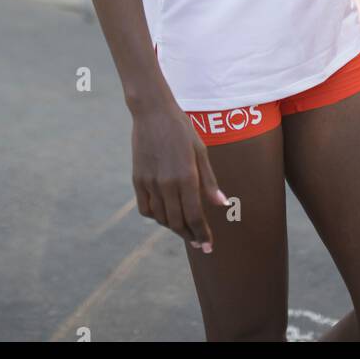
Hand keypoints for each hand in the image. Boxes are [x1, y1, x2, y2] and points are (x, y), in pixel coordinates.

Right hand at [131, 104, 229, 251]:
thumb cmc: (182, 129)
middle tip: (200, 242)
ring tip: (185, 229)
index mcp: (186, 176)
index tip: (209, 246)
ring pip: (161, 218)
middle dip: (190, 236)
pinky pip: (146, 208)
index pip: (195, 216)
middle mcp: (167, 184)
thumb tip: (222, 205)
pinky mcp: (138, 179)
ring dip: (174, 228)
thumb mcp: (201, 151)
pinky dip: (156, 217)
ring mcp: (150, 182)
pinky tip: (165, 215)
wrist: (152, 112)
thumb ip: (209, 181)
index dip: (203, 234)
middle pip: (178, 223)